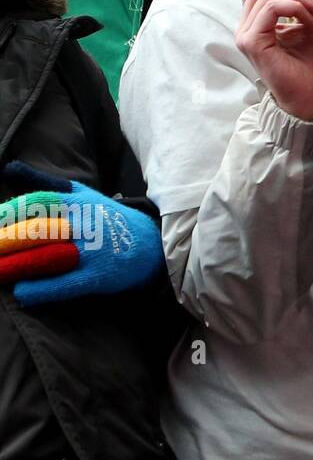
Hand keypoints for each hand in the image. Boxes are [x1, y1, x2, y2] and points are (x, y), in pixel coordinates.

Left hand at [0, 162, 164, 306]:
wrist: (150, 244)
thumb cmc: (105, 219)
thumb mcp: (81, 194)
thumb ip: (44, 184)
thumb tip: (9, 168)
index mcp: (78, 202)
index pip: (37, 202)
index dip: (9, 212)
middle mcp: (85, 223)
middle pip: (37, 231)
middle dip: (5, 241)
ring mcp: (92, 250)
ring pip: (47, 257)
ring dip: (15, 265)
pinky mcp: (98, 275)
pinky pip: (66, 283)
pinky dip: (42, 289)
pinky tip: (21, 292)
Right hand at [235, 0, 312, 120]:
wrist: (310, 94)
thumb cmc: (309, 64)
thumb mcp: (312, 23)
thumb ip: (303, 0)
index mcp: (258, 21)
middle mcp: (246, 26)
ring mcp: (245, 34)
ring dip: (299, 1)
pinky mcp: (251, 41)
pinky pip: (272, 8)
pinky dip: (295, 8)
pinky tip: (308, 20)